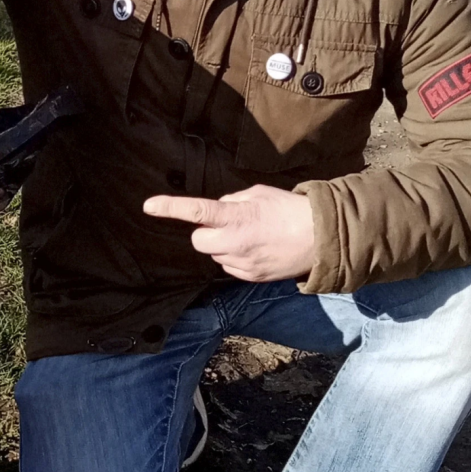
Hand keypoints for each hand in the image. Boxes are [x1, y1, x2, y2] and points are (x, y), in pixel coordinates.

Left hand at [142, 185, 316, 281]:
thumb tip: (217, 209)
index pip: (197, 212)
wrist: (320, 238)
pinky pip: (229, 267)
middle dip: (207, 233)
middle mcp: (235, 243)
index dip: (171, 208)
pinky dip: (236, 258)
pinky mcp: (250, 277)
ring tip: (251, 236)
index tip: (149, 206)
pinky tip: (256, 249)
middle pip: (199, 241)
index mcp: (237, 218)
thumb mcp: (259, 194)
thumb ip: (232, 201)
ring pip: (215, 255)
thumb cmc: (291, 210)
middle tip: (228, 224)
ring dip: (223, 245)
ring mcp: (242, 264)